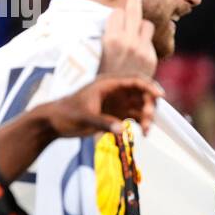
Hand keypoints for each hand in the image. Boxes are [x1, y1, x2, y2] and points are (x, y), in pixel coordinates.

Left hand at [44, 76, 163, 138]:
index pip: (134, 80)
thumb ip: (104, 123)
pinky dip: (142, 124)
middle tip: (148, 121)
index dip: (149, 86)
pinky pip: (136, 116)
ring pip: (141, 106)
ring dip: (148, 117)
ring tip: (146, 131)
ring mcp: (117, 102)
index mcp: (108, 83)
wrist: (54, 122)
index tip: (160, 96)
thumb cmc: (66, 114)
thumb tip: (122, 130)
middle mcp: (116, 91)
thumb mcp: (84, 117)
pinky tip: (144, 133)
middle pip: (142, 93)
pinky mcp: (117, 114)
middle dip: (150, 106)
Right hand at [100, 0, 156, 76]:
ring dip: (141, 25)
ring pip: (146, 25)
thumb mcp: (97, 54)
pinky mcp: (151, 58)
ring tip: (136, 28)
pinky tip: (139, 45)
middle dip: (134, 2)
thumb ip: (107, 37)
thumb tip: (114, 22)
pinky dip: (144, 41)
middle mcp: (128, 42)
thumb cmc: (99, 77)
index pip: (117, 13)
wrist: (114, 100)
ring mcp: (142, 50)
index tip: (117, 15)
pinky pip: (150, 42)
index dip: (117, 14)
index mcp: (111, 40)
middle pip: (134, 12)